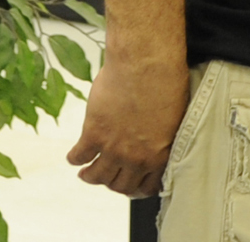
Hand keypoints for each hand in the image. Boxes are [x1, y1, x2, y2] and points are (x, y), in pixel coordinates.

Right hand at [67, 51, 190, 197]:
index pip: (146, 186)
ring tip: (86, 173)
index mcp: (160, 154)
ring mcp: (112, 148)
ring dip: (90, 176)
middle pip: (119, 185)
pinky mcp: (93, 133)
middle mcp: (136, 158)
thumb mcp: (175, 117)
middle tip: (108, 178)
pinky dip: (74, 159)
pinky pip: (79, 156)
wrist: (146, 62)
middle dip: (113, 183)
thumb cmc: (167, 81)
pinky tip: (74, 156)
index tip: (131, 184)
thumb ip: (162, 138)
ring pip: (97, 176)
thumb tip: (155, 142)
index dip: (136, 187)